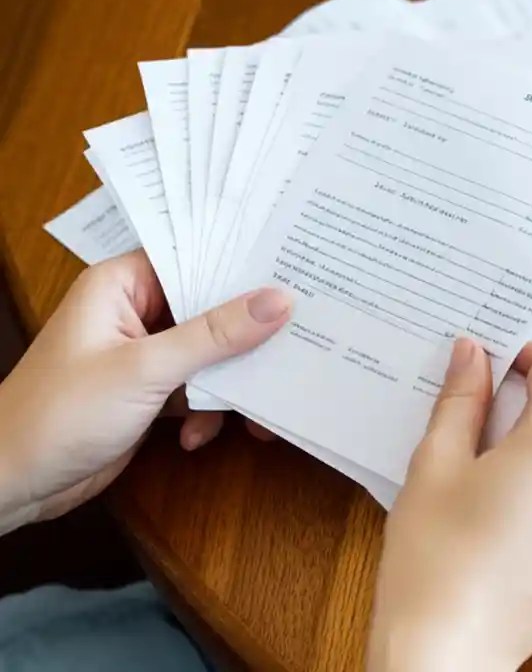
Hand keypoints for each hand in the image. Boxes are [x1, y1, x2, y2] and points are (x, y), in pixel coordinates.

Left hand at [0, 251, 290, 532]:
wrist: (15, 482)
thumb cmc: (62, 413)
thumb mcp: (146, 368)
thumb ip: (216, 334)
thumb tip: (279, 300)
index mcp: (122, 285)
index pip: (195, 258)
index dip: (243, 266)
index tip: (296, 274)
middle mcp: (134, 312)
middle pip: (211, 309)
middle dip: (248, 337)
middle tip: (296, 345)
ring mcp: (143, 354)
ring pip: (211, 354)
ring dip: (230, 385)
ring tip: (253, 414)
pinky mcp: (150, 392)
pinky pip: (199, 389)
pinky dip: (207, 412)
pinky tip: (196, 436)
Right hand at [368, 338, 531, 671]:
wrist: (450, 652)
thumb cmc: (434, 560)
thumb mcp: (436, 464)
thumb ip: (461, 399)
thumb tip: (472, 352)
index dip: (521, 354)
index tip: (487, 365)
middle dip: (525, 406)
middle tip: (471, 425)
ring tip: (483, 478)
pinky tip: (504, 514)